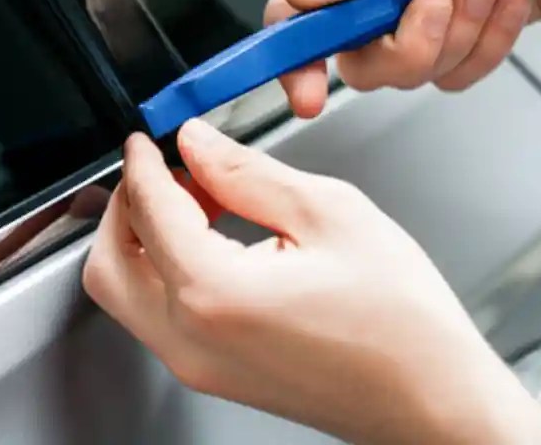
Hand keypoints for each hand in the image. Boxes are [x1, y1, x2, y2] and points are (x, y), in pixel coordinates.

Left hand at [83, 120, 540, 444]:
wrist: (433, 401)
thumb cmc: (402, 324)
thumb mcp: (329, 214)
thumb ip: (245, 172)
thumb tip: (197, 143)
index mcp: (214, 293)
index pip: (146, 210)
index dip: (142, 162)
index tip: (149, 138)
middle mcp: (191, 338)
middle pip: (107, 261)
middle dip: (126, 205)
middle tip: (166, 169)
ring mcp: (196, 366)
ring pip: (124, 292)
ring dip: (144, 238)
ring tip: (199, 200)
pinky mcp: (211, 375)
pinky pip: (157, 315)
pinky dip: (165, 269)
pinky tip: (213, 239)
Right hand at [264, 0, 540, 117]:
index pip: (298, 5)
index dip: (294, 54)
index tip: (309, 92)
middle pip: (356, 53)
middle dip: (407, 45)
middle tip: (444, 6)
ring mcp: (428, 4)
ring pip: (409, 68)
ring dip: (461, 37)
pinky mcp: (468, 30)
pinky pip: (457, 71)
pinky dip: (491, 45)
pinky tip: (514, 0)